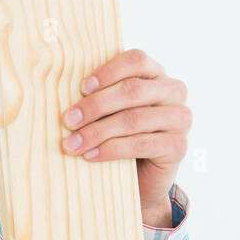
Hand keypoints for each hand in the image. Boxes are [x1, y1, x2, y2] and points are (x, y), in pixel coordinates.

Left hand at [59, 47, 191, 225]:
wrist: (142, 179)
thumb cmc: (120, 136)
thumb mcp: (110, 111)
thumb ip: (99, 96)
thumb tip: (59, 89)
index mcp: (157, 74)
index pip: (136, 60)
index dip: (108, 71)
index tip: (81, 88)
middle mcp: (174, 92)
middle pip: (133, 91)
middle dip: (95, 106)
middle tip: (67, 120)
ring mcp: (180, 119)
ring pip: (134, 119)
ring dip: (97, 131)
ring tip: (72, 144)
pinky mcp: (179, 146)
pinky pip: (140, 144)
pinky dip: (111, 150)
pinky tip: (90, 156)